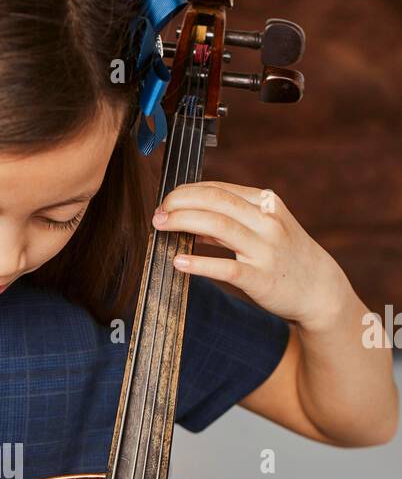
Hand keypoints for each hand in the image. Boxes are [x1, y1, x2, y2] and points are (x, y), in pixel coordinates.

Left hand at [152, 181, 347, 332]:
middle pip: (216, 202)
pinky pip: (226, 268)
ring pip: (219, 226)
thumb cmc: (287, 256)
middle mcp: (267, 222)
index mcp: (266, 204)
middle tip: (158, 213)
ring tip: (162, 226)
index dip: (188, 191)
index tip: (168, 200)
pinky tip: (179, 263)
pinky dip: (200, 264)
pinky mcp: (261, 278)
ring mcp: (265, 249)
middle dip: (181, 203)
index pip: (220, 189)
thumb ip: (230, 222)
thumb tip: (190, 220)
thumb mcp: (265, 229)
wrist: (320, 290)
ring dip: (184, 222)